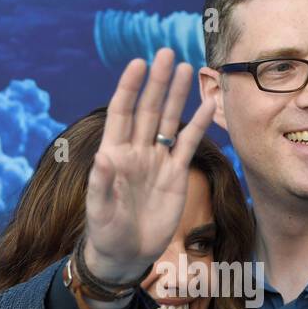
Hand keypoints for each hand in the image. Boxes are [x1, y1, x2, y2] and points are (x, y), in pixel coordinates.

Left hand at [83, 47, 215, 284]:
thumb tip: (104, 158)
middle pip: (147, 110)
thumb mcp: (99, 211)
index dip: (128, 88)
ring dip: (175, 95)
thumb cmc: (106, 233)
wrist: (126, 255)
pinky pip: (187, 144)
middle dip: (155, 82)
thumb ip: (101, 184)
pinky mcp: (175, 175)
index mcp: (114, 155)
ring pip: (167, 121)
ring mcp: (156, 161)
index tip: (137, 63)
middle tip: (165, 53)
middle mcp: (135, 152)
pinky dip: (198, 125)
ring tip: (184, 67)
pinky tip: (208, 104)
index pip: (121, 113)